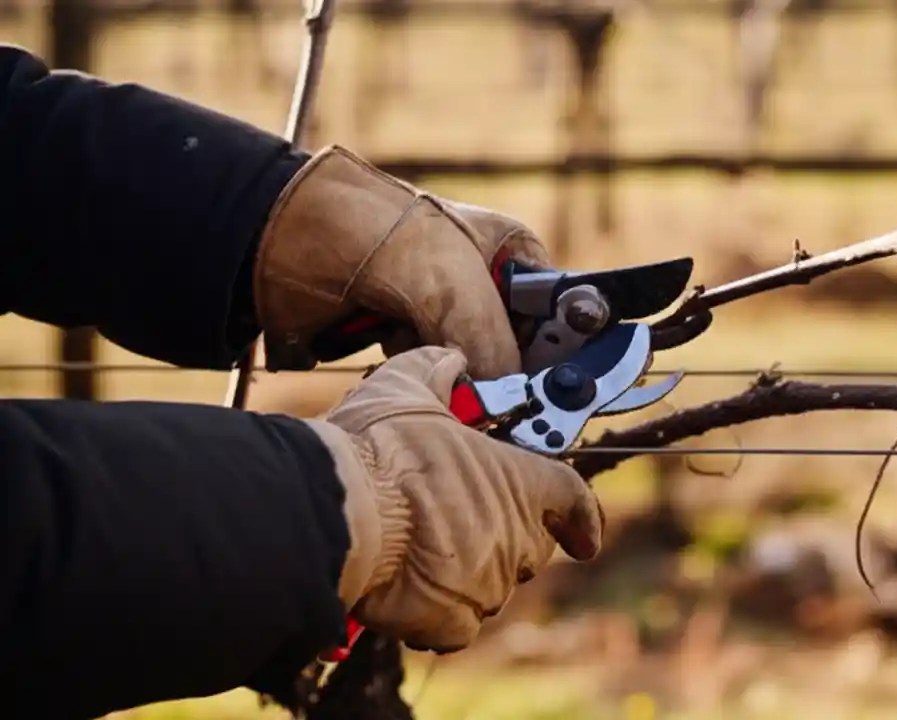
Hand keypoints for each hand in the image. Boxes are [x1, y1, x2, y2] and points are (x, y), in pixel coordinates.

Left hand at [253, 145, 549, 378]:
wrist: (284, 236)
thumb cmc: (379, 232)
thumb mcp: (456, 288)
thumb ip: (496, 349)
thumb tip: (506, 401)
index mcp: (510, 252)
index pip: (554, 318)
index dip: (549, 356)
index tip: (539, 388)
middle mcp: (479, 282)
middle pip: (509, 354)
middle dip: (486, 371)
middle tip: (473, 380)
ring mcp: (438, 311)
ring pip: (464, 372)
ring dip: (440, 372)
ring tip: (407, 338)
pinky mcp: (400, 338)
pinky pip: (424, 376)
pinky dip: (408, 373)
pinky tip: (387, 346)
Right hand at [304, 346, 603, 652]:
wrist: (342, 512)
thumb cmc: (380, 451)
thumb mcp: (406, 390)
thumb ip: (435, 370)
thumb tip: (449, 358)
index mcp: (520, 481)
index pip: (571, 497)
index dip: (580, 517)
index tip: (586, 536)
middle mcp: (516, 535)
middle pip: (529, 546)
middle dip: (502, 538)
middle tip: (457, 523)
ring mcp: (489, 583)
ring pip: (491, 587)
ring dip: (466, 575)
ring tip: (421, 552)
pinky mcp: (454, 623)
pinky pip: (458, 627)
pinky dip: (439, 617)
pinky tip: (410, 592)